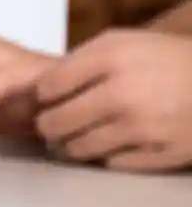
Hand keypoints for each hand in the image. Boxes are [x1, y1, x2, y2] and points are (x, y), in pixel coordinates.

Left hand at [35, 30, 191, 172]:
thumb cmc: (165, 59)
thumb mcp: (122, 42)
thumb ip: (80, 60)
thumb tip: (42, 87)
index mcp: (111, 59)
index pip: (49, 86)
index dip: (43, 95)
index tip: (48, 98)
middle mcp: (123, 94)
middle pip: (55, 123)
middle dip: (49, 125)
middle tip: (53, 124)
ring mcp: (143, 128)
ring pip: (80, 149)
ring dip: (72, 145)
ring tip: (77, 136)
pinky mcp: (162, 154)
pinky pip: (113, 164)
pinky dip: (108, 156)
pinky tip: (113, 144)